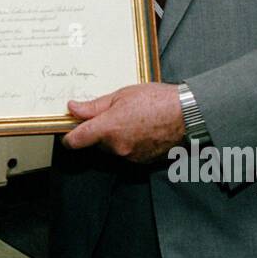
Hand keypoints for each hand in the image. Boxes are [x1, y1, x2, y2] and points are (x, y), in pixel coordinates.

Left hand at [61, 83, 184, 162]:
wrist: (187, 115)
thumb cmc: (156, 100)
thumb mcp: (121, 95)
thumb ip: (94, 106)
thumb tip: (72, 108)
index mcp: (108, 129)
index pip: (76, 141)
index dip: (69, 137)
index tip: (69, 132)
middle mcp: (117, 147)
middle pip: (96, 143)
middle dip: (100, 131)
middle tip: (113, 114)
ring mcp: (130, 157)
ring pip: (113, 148)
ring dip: (116, 138)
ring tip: (132, 120)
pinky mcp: (143, 162)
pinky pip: (128, 153)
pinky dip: (130, 144)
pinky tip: (142, 129)